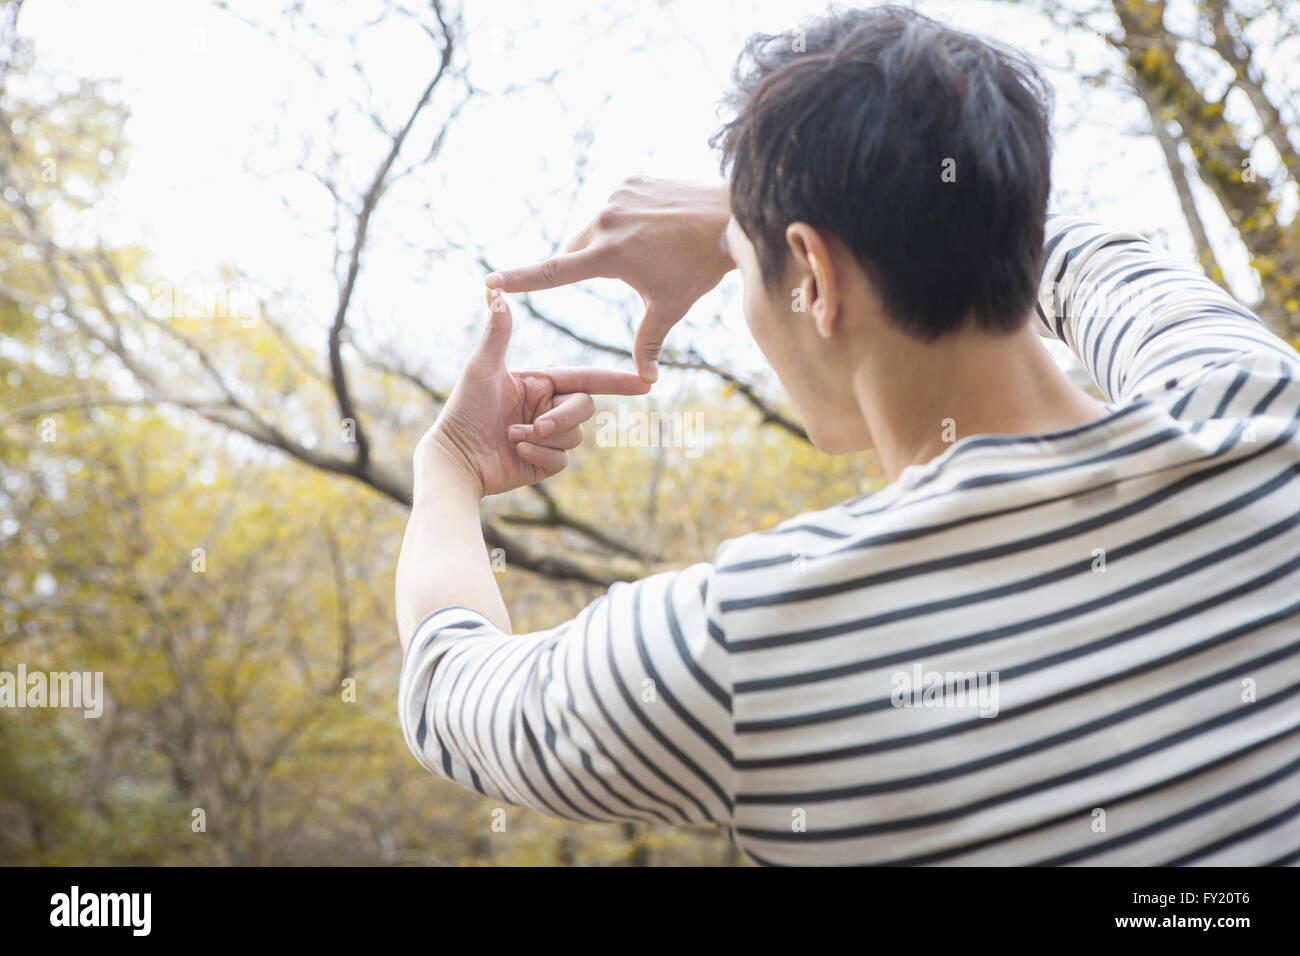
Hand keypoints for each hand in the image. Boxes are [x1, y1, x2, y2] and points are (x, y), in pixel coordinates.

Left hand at [420, 288, 650, 497]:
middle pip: (584, 408)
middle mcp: (547, 408)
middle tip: (534, 425)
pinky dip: (540, 456)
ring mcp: (547, 436)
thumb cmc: (464, 410)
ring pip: (574, 436)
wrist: (455, 458)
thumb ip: (497, 331)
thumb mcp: (482, 368)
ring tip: (513, 438)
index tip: (644, 382)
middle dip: (562, 418)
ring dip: (544, 438)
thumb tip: (494, 290)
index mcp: (540, 383)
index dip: (615, 380)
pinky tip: (517, 453)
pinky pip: (562, 460)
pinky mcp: (544, 462)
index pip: (585, 378)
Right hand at [485, 177, 733, 382]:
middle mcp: (605, 221)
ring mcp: (617, 197)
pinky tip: (657, 224)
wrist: (730, 218)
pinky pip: (616, 205)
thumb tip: (646, 383)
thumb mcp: (670, 307)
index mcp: (609, 256)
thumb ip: (648, 343)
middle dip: (588, 265)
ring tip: (650, 247)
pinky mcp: (630, 180)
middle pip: (576, 251)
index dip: (520, 279)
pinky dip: (626, 218)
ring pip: (595, 227)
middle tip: (627, 272)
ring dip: (609, 241)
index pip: (554, 272)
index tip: (490, 281)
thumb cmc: (698, 268)